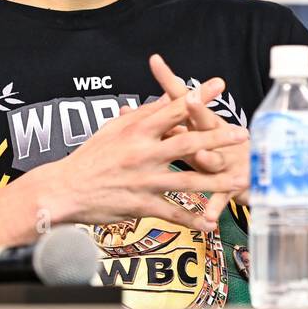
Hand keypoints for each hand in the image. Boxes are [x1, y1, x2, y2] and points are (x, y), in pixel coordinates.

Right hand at [32, 78, 248, 229]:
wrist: (64, 189)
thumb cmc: (90, 156)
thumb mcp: (114, 128)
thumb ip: (145, 114)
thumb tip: (168, 96)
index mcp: (137, 130)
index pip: (172, 109)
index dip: (197, 97)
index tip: (219, 85)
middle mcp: (143, 153)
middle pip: (187, 144)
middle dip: (217, 139)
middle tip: (242, 134)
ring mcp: (144, 180)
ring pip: (187, 181)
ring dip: (216, 182)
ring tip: (240, 180)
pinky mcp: (141, 205)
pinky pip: (172, 212)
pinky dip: (192, 219)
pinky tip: (211, 223)